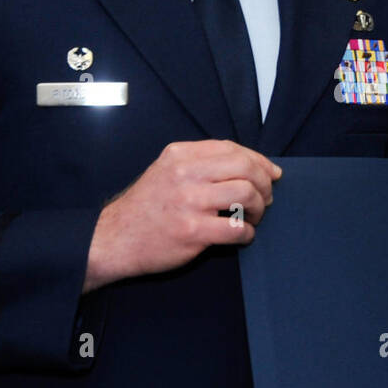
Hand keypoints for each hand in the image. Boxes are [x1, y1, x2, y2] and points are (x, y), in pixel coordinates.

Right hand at [83, 140, 280, 290]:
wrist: (115, 239)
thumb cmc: (147, 207)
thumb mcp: (167, 170)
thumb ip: (200, 162)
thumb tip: (248, 163)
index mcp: (180, 155)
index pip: (232, 149)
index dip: (259, 161)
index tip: (271, 173)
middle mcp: (185, 173)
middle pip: (245, 168)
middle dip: (265, 184)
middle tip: (267, 198)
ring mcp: (189, 202)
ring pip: (246, 194)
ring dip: (260, 208)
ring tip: (254, 217)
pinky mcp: (192, 231)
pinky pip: (237, 228)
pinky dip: (248, 233)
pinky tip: (243, 235)